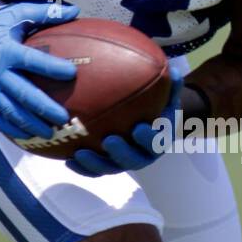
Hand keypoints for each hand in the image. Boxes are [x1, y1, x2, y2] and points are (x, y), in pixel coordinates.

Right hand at [0, 0, 79, 139]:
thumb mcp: (18, 13)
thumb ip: (46, 13)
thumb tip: (76, 10)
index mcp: (7, 50)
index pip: (31, 60)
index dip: (51, 67)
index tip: (72, 73)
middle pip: (22, 94)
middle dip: (43, 108)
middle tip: (63, 118)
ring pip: (11, 111)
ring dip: (30, 124)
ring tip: (51, 134)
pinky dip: (12, 130)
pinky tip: (29, 138)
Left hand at [67, 64, 184, 176]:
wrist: (147, 123)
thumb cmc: (156, 106)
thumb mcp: (166, 96)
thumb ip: (170, 86)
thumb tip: (173, 71)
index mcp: (159, 141)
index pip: (157, 142)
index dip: (149, 138)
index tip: (138, 127)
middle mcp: (142, 156)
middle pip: (134, 160)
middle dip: (121, 153)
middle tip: (109, 140)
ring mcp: (123, 163)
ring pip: (111, 168)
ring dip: (96, 163)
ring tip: (80, 153)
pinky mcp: (107, 166)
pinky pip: (94, 171)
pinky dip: (82, 168)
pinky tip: (68, 159)